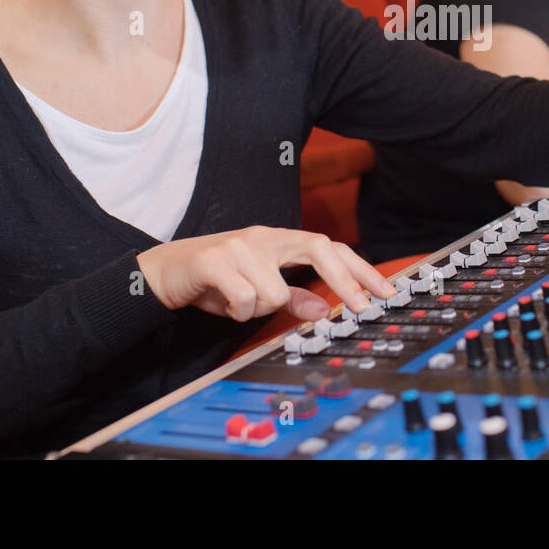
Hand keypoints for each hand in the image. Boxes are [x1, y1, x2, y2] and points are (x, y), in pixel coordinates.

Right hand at [135, 226, 397, 321]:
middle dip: (345, 280)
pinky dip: (236, 311)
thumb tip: (326, 307)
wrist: (164, 272)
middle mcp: (263, 236)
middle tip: (361, 308)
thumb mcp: (259, 291)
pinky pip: (245, 300)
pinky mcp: (215, 259)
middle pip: (318, 247)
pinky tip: (221, 302)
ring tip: (236, 304)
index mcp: (278, 241)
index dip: (359, 269)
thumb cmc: (215, 281)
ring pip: (275, 293)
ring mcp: (240, 244)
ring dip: (258, 310)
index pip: (329, 247)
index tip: (385, 292)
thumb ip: (293, 297)